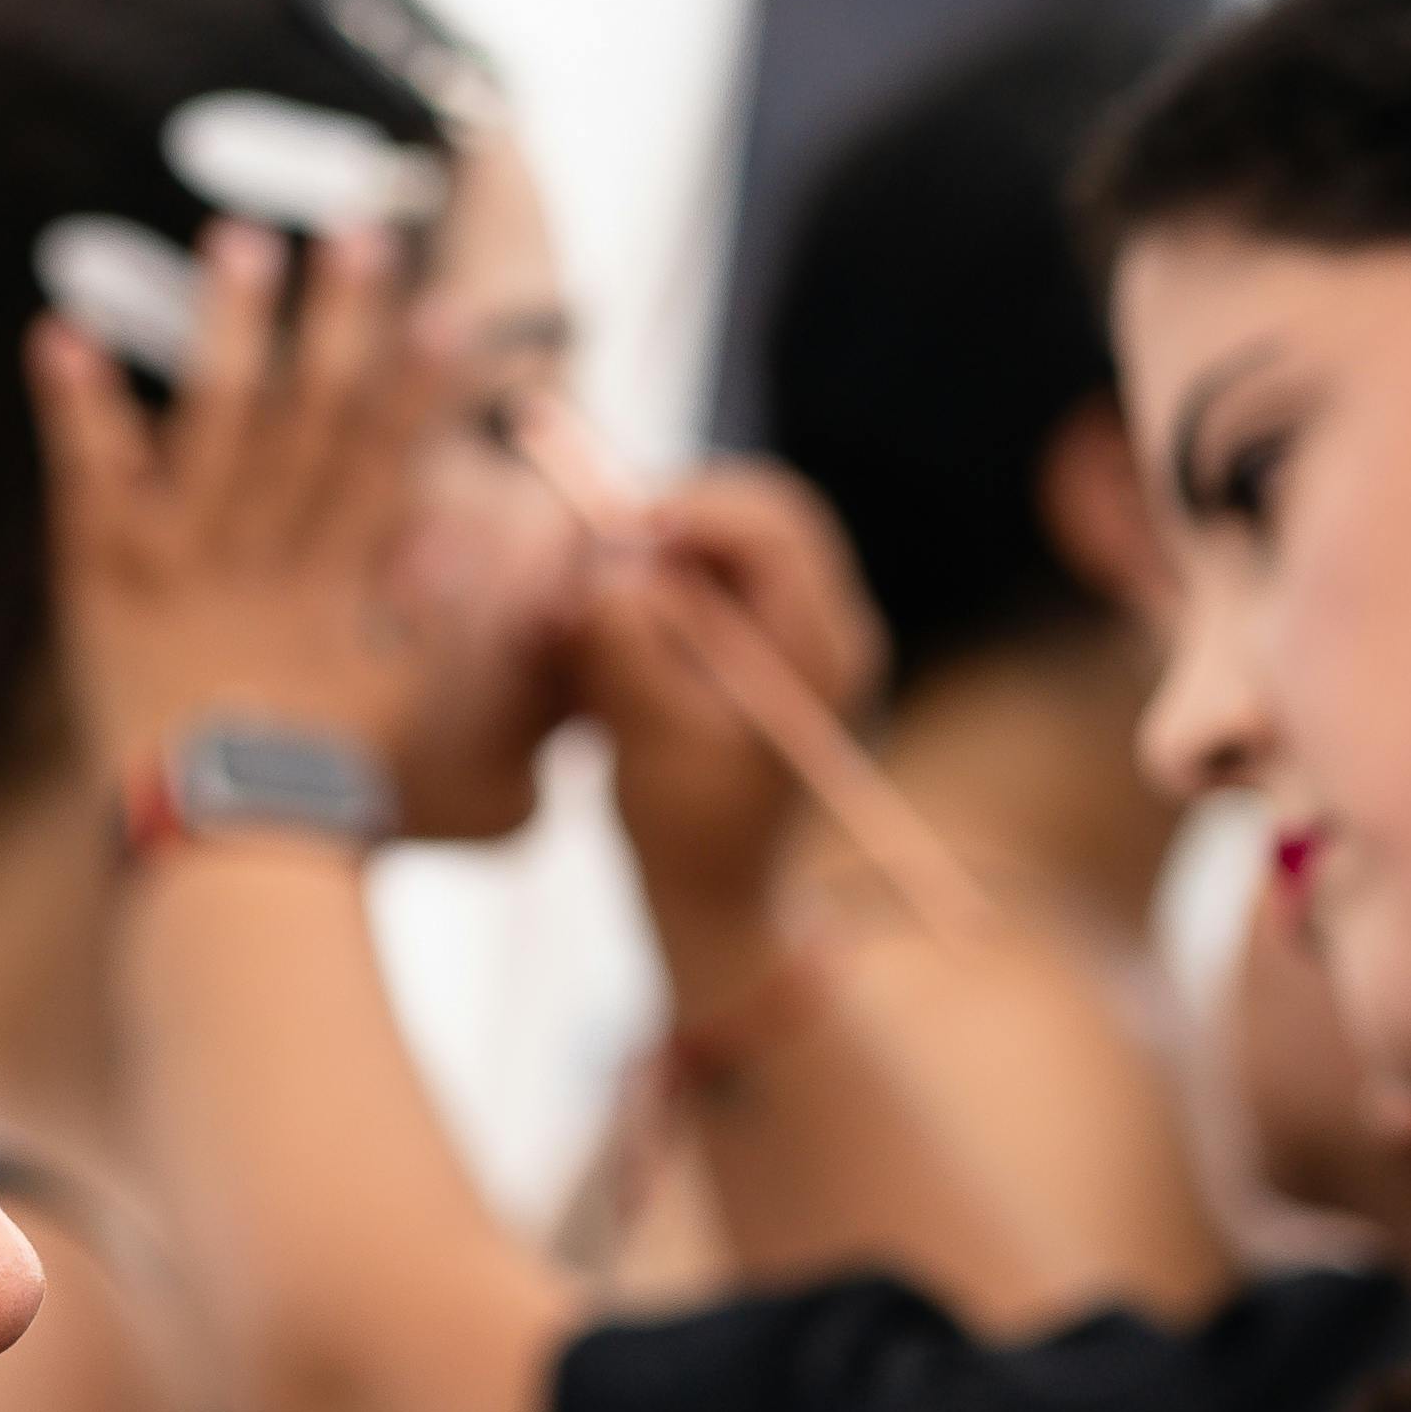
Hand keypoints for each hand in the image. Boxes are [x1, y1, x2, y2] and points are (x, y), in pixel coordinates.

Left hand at [27, 213, 455, 794]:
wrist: (221, 852)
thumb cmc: (310, 795)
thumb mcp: (390, 704)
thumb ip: (417, 612)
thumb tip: (460, 525)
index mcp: (337, 586)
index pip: (386, 461)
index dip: (419, 385)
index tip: (451, 310)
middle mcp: (267, 558)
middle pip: (311, 420)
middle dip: (337, 324)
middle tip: (355, 231)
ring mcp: (185, 567)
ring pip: (217, 427)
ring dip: (229, 331)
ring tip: (238, 240)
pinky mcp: (105, 586)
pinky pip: (92, 482)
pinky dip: (78, 409)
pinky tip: (58, 333)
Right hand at [569, 458, 881, 999]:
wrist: (720, 902)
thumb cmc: (690, 838)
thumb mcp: (651, 741)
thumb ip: (628, 647)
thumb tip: (601, 563)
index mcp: (820, 651)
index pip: (774, 529)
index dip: (691, 509)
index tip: (615, 530)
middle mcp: (821, 628)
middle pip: (753, 519)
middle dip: (667, 523)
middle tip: (593, 550)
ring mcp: (792, 636)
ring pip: (722, 547)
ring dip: (652, 558)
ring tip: (589, 606)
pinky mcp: (755, 650)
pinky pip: (705, 586)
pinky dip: (653, 592)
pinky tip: (607, 634)